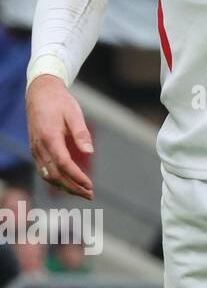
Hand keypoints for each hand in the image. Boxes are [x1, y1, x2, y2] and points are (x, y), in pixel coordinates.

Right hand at [25, 75, 94, 200]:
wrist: (40, 93)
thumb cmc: (60, 102)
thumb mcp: (74, 114)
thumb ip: (81, 133)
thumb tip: (90, 152)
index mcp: (49, 137)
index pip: (63, 164)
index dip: (76, 177)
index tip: (90, 186)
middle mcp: (39, 146)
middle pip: (55, 175)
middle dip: (73, 187)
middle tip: (90, 195)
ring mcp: (35, 149)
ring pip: (47, 175)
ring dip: (64, 187)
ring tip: (82, 193)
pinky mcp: (35, 149)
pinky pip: (43, 170)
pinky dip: (55, 180)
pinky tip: (68, 184)